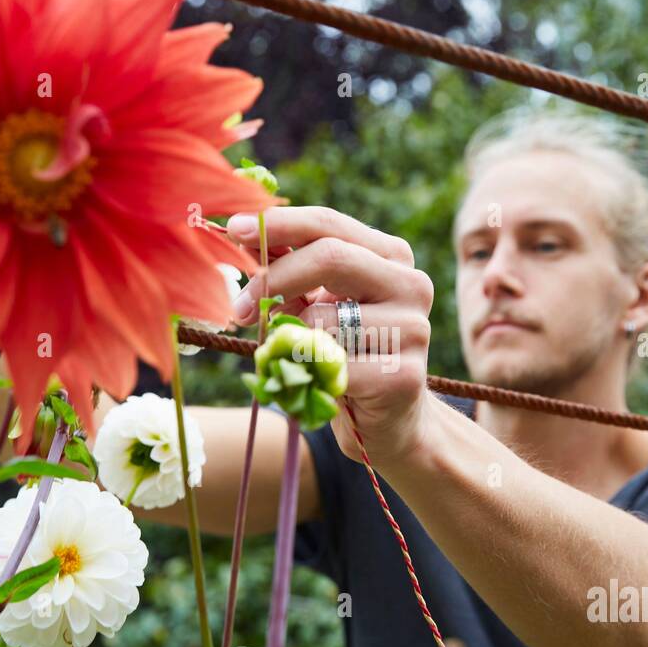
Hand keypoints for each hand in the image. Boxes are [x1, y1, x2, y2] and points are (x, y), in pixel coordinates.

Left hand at [229, 206, 435, 468]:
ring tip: (286, 356)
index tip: (234, 230)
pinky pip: (331, 366)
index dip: (279, 225)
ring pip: (323, 319)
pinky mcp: (403, 375)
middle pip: (330, 257)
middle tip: (240, 307)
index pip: (329, 224)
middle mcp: (411, 285)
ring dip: (288, 339)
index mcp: (391, 257)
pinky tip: (309, 382)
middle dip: (274, 278)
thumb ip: (291, 268)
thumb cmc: (345, 355)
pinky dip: (305, 373)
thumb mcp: (318, 304)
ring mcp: (413, 329)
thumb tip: (244, 232)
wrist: (385, 422)